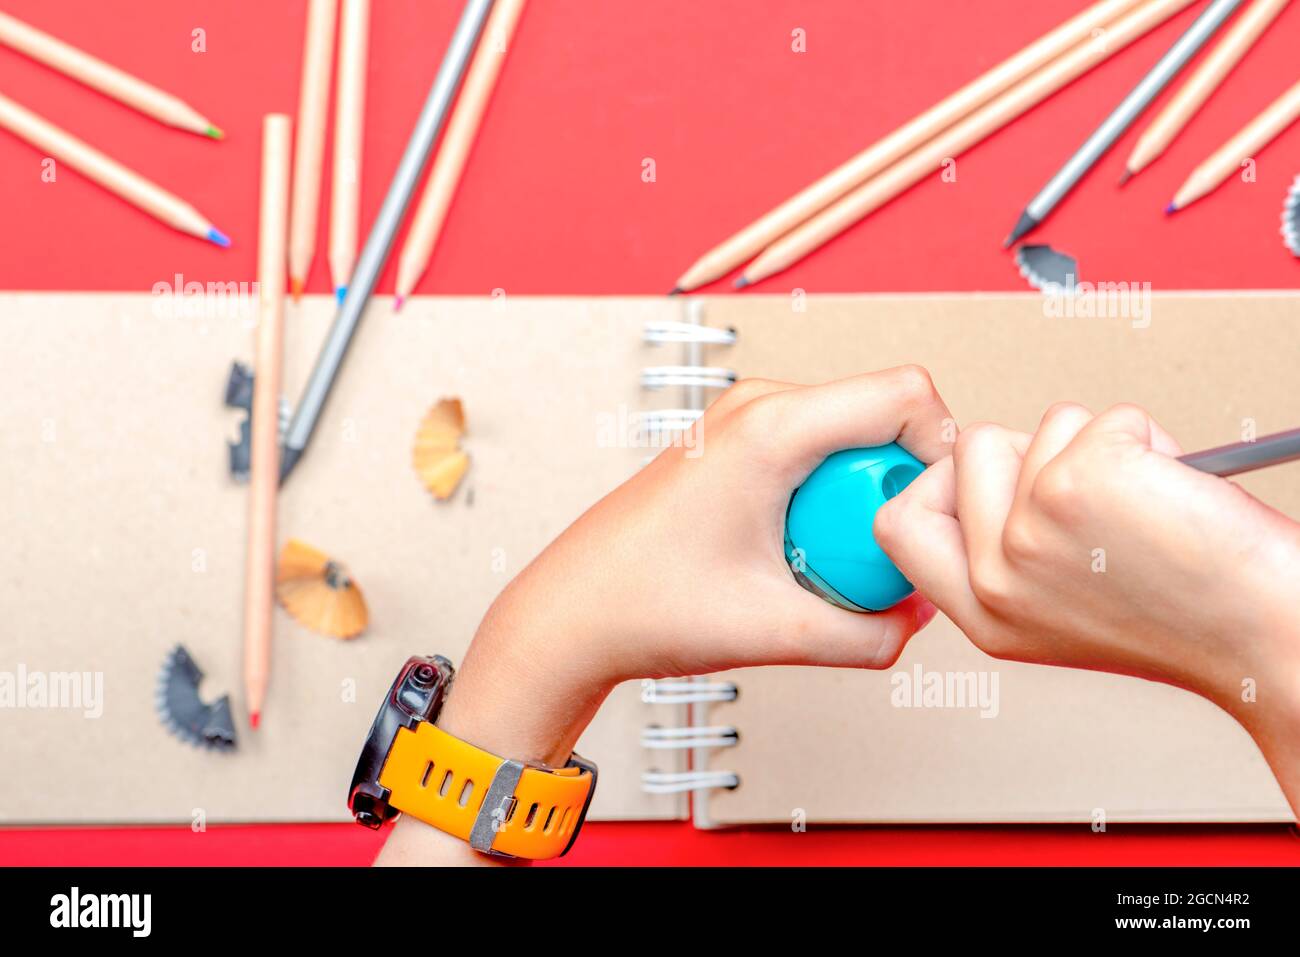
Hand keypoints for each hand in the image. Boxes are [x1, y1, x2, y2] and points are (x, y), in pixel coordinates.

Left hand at [377, 366, 953, 863]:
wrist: (572, 611)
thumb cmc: (648, 607)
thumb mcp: (776, 633)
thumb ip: (869, 635)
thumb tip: (921, 617)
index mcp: (772, 427)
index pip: (907, 393)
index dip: (943, 451)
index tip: (929, 522)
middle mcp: (759, 404)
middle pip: (882, 415)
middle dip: (899, 488)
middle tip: (876, 561)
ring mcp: (744, 417)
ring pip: (850, 435)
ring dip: (861, 499)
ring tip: (827, 566)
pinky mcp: (735, 440)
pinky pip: (816, 451)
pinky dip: (829, 500)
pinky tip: (798, 556)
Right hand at [875, 402, 1299, 812]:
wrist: (1272, 635)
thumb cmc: (1194, 621)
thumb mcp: (1057, 616)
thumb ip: (997, 558)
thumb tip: (978, 478)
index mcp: (983, 616)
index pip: (897, 525)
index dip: (938, 486)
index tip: (987, 483)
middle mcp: (995, 581)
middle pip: (969, 452)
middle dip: (1031, 452)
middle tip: (1089, 501)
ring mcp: (1030, 530)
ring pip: (1038, 425)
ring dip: (1095, 445)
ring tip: (1139, 503)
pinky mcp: (1078, 483)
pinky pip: (1101, 418)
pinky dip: (1144, 439)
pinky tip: (1166, 491)